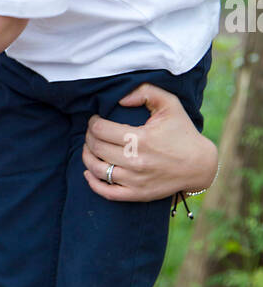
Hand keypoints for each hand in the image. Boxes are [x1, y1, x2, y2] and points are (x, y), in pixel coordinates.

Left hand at [83, 84, 218, 200]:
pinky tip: (89, 172)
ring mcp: (135, 180)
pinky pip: (106, 192)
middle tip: (92, 132)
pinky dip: (92, 182)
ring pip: (97, 169)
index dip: (93, 122)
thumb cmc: (182, 133)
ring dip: (87, 156)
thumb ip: (145, 92)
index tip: (95, 119)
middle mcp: (135, 161)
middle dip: (89, 136)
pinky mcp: (137, 194)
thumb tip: (121, 99)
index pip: (100, 129)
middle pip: (96, 147)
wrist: (200, 165)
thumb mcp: (169, 104)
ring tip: (90, 148)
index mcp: (140, 139)